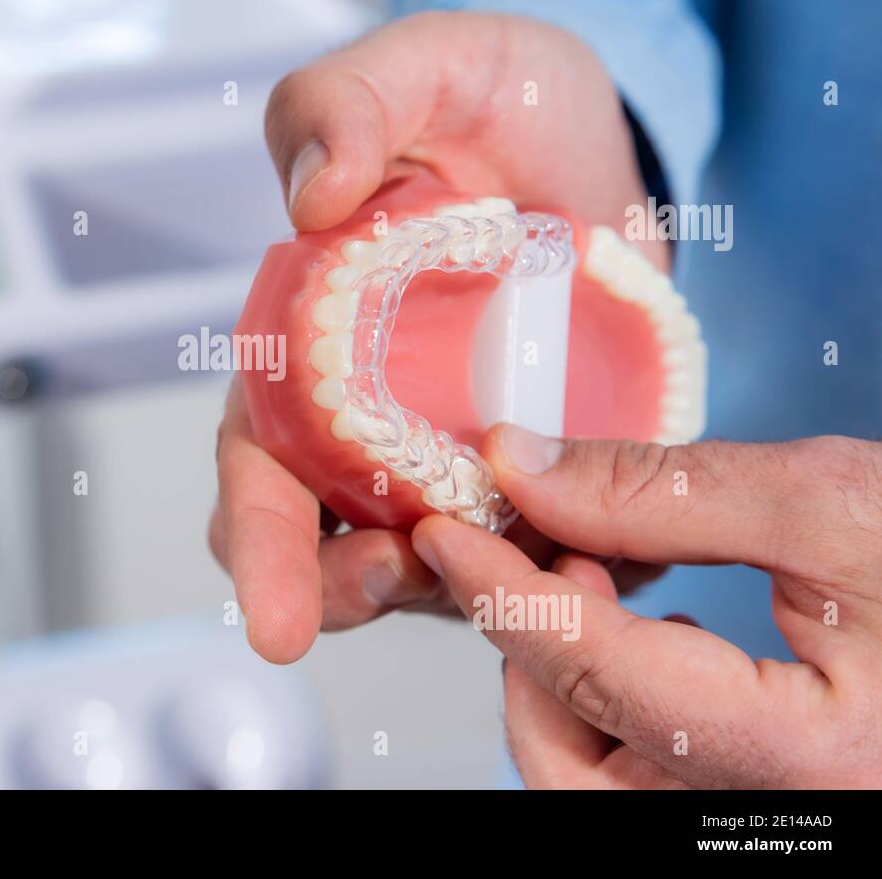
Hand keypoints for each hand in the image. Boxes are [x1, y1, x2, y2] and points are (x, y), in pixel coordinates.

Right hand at [210, 11, 659, 664]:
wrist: (588, 130)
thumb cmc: (480, 99)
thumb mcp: (413, 71)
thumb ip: (341, 108)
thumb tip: (314, 197)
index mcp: (304, 355)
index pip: (256, 469)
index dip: (260, 547)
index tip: (277, 622)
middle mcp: (365, 426)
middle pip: (327, 547)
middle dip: (347, 590)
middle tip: (394, 578)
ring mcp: (454, 457)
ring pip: (436, 572)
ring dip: (463, 594)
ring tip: (520, 568)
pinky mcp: (541, 469)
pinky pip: (543, 551)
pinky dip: (560, 575)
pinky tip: (597, 561)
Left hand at [411, 424, 881, 787]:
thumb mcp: (838, 508)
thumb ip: (668, 491)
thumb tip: (525, 466)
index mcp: (812, 760)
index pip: (599, 676)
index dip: (505, 588)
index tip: (447, 523)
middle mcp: (776, 819)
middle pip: (569, 760)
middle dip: (528, 645)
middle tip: (544, 543)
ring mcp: (758, 815)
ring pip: (587, 774)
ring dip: (560, 669)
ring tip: (601, 575)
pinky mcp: (753, 795)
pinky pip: (632, 769)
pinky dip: (604, 691)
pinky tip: (645, 618)